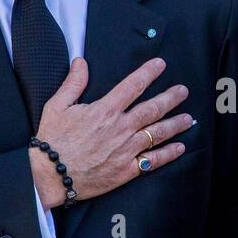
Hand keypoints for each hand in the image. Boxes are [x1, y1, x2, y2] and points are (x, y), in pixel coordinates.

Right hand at [28, 56, 194, 208]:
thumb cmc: (52, 140)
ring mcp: (125, 150)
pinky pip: (152, 161)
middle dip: (170, 98)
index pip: (132, 86)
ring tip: (188, 118)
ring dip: (175, 124)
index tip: (161, 64)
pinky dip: (168, 154)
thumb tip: (81, 62)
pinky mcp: (125, 170)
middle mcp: (119, 128)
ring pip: (157, 133)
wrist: (49, 176)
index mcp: (104, 111)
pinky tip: (179, 148)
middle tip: (183, 91)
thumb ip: (73, 83)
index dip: (148, 73)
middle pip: (152, 109)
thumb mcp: (56, 106)